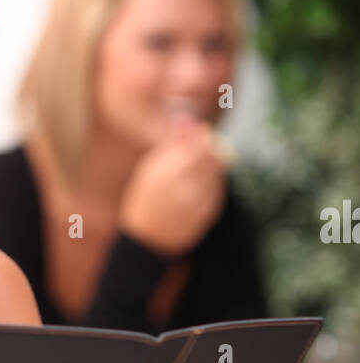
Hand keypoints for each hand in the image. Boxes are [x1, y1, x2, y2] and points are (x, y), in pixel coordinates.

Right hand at [118, 116, 226, 256]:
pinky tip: (198, 184)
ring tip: (195, 167)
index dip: (202, 135)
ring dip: (212, 163)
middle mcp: (184, 188)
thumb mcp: (148, 170)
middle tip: (203, 143)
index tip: (199, 130)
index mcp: (166, 174)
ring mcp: (199, 202)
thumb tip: (187, 121)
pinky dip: (212, 180)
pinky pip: (218, 188)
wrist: (147, 241)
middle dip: (209, 146)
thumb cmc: (144, 201)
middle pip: (211, 157)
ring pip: (217, 171)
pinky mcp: (208, 212)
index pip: (197, 146)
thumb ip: (170, 146)